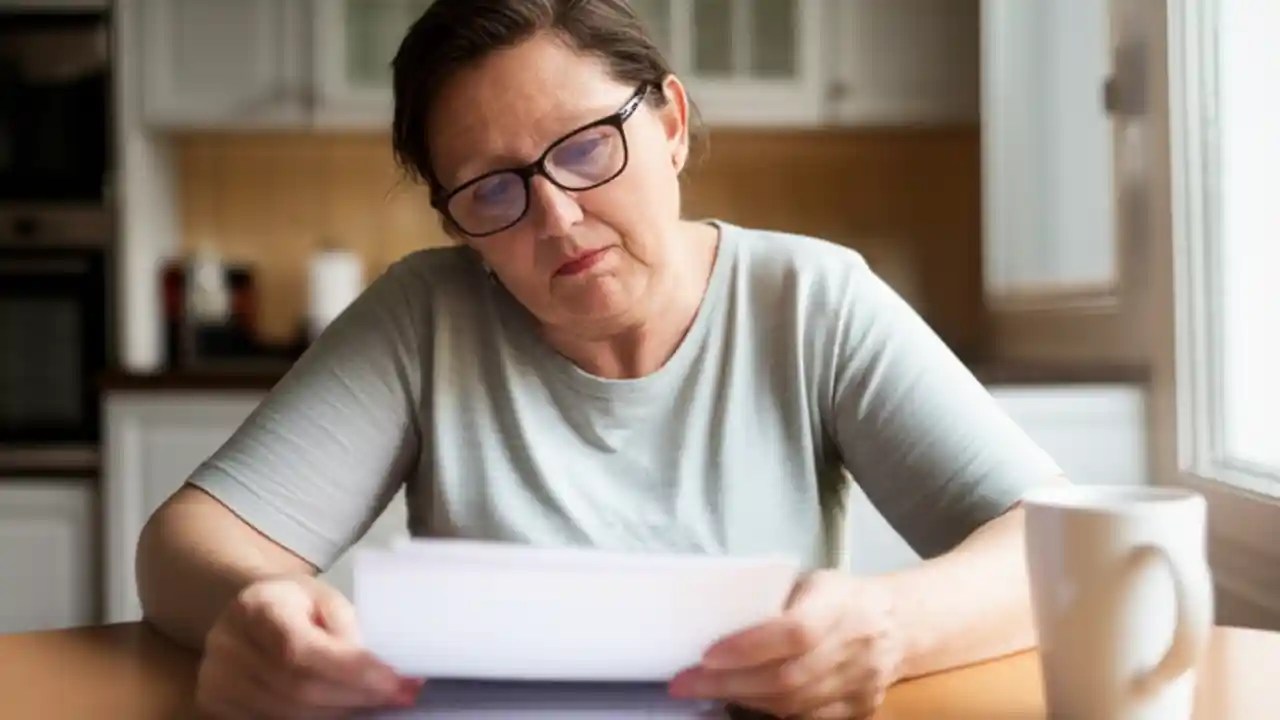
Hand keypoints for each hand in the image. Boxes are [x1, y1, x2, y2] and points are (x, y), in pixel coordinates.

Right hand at [196, 575, 422, 718]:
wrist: (247, 610)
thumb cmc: (294, 602)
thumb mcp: (327, 598)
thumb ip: (348, 631)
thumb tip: (381, 673)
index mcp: (256, 606)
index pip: (302, 651)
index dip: (351, 672)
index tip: (396, 682)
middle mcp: (227, 645)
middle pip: (297, 689)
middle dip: (355, 697)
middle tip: (398, 695)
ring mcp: (216, 680)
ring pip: (288, 714)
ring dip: (340, 713)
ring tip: (374, 701)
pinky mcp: (215, 705)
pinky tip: (343, 710)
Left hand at [668, 570, 903, 718]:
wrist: (900, 624)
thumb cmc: (842, 597)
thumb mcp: (811, 582)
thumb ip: (773, 601)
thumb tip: (714, 618)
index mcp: (839, 604)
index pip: (794, 632)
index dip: (749, 648)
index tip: (706, 655)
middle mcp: (853, 646)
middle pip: (786, 677)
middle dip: (728, 684)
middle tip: (685, 683)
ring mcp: (860, 683)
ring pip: (793, 704)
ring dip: (743, 701)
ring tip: (706, 692)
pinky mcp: (861, 708)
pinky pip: (808, 719)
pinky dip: (770, 713)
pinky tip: (742, 703)